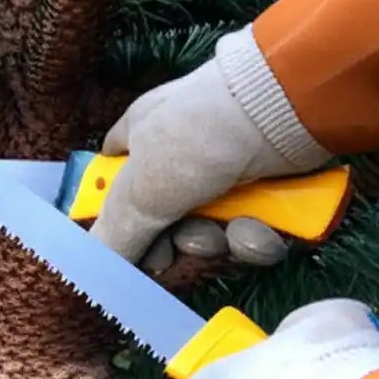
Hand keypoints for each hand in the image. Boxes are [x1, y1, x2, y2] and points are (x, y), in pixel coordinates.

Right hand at [88, 36, 330, 269]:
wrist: (284, 111)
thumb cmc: (194, 141)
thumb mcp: (140, 192)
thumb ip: (113, 235)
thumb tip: (94, 268)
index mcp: (138, 138)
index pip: (113, 181)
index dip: (115, 218)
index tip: (124, 248)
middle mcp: (177, 154)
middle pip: (164, 221)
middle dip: (175, 241)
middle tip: (174, 252)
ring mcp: (223, 171)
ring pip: (210, 230)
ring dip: (218, 243)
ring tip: (226, 234)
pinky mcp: (265, 186)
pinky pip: (250, 228)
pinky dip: (255, 236)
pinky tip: (259, 230)